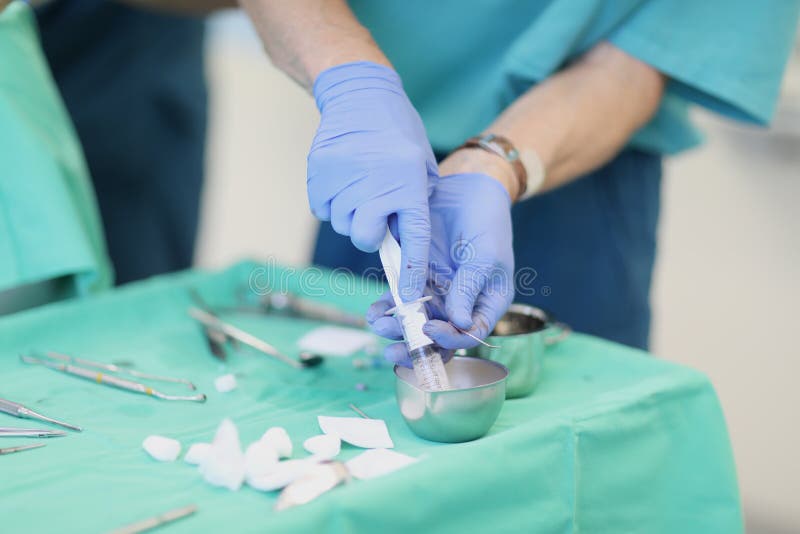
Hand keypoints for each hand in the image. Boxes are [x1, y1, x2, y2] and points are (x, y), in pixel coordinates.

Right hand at [308, 61, 437, 300]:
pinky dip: (330, 201)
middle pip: (364, 238)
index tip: (410, 295)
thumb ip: (416, 202)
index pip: (413, 239)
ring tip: (359, 184)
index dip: (412, 271)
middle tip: (375, 211)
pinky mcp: (318, 174)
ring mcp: (342, 180)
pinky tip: (342, 180)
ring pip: (341, 223)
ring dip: (350, 213)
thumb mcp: (422, 165)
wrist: (361, 95)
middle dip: (370, 232)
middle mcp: (376, 185)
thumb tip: (404, 239)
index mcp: (408, 183)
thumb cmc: (398, 132)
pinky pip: (322, 209)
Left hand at [368, 171, 514, 366]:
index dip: (449, 339)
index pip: (469, 333)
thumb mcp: (485, 255)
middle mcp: (460, 304)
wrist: (467, 189)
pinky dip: (386, 308)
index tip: (429, 328)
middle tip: (394, 350)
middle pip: (439, 337)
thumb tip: (459, 323)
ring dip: (396, 329)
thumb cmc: (487, 222)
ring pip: (415, 322)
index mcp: (486, 303)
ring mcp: (436, 291)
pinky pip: (398, 299)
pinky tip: (375, 312)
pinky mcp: (415, 277)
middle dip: (416, 346)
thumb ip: (470, 288)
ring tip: (380, 326)